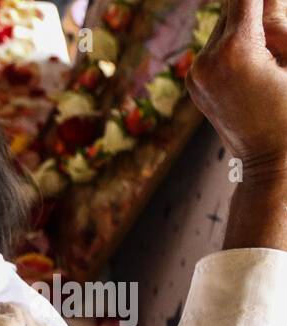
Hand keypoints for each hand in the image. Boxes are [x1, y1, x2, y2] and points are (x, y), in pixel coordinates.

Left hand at [189, 0, 286, 180]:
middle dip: (257, 7)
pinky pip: (216, 48)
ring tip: (270, 56)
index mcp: (236, 50)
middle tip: (274, 42)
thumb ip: (280, 23)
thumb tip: (267, 1)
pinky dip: (236, 43)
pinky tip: (257, 63)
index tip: (270, 3)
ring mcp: (196, 73)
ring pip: (223, 27)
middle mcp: (206, 60)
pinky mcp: (194, 82)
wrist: (271, 161)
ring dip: (248, 26)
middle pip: (232, 8)